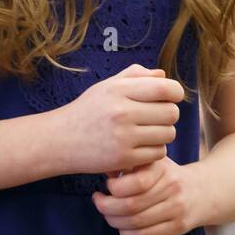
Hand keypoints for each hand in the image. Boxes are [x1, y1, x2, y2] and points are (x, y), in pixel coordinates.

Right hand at [56, 64, 183, 174]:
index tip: (170, 97)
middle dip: (169, 114)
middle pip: (171, 113)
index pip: (165, 88)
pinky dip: (155, 151)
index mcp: (119, 90)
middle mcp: (121, 112)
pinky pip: (158, 153)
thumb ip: (135, 76)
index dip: (175, 92)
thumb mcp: (106, 86)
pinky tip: (142, 146)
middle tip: (157, 117)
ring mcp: (123, 137)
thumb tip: (163, 75)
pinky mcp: (123, 158)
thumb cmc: (88, 110)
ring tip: (149, 132)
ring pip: (168, 134)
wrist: (59, 140)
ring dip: (164, 134)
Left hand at [91, 156, 203, 234]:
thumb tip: (104, 168)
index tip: (107, 186)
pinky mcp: (178, 227)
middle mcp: (172, 187)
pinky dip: (127, 233)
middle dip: (107, 207)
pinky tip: (122, 226)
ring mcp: (177, 209)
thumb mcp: (154, 162)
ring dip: (114, 221)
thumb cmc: (168, 175)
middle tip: (99, 202)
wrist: (204, 191)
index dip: (114, 187)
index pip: (134, 182)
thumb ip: (131, 164)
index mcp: (162, 169)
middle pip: (130, 205)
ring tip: (108, 214)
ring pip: (135, 222)